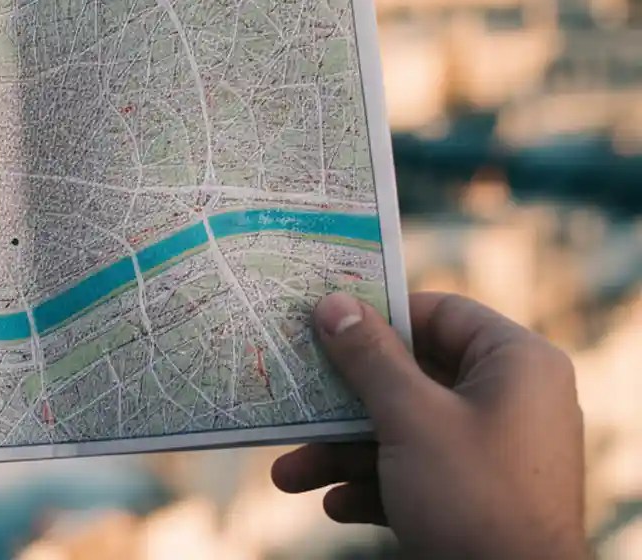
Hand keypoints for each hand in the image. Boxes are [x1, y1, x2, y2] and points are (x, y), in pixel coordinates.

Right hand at [272, 292, 586, 558]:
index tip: (324, 320)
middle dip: (344, 400)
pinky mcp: (478, 495)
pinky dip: (374, 485)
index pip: (441, 313)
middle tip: (296, 394)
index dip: (381, 314)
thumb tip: (334, 303)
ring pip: (405, 430)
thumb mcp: (410, 418)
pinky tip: (335, 504)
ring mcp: (494, 451)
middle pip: (411, 376)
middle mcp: (511, 400)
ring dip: (343, 451)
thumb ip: (368, 357)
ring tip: (290, 473)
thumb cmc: (473, 498)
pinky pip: (417, 472)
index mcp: (516, 364)